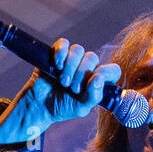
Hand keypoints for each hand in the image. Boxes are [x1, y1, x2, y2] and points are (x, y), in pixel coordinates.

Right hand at [0, 38, 121, 144]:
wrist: (40, 105)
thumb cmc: (62, 107)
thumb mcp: (81, 108)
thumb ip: (93, 95)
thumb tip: (99, 78)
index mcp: (96, 81)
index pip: (112, 70)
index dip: (107, 72)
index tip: (95, 80)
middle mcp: (86, 68)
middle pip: (92, 58)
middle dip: (82, 73)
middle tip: (72, 88)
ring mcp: (71, 59)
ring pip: (78, 50)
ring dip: (71, 66)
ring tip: (63, 81)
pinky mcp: (57, 53)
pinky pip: (64, 44)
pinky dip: (61, 53)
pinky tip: (57, 65)